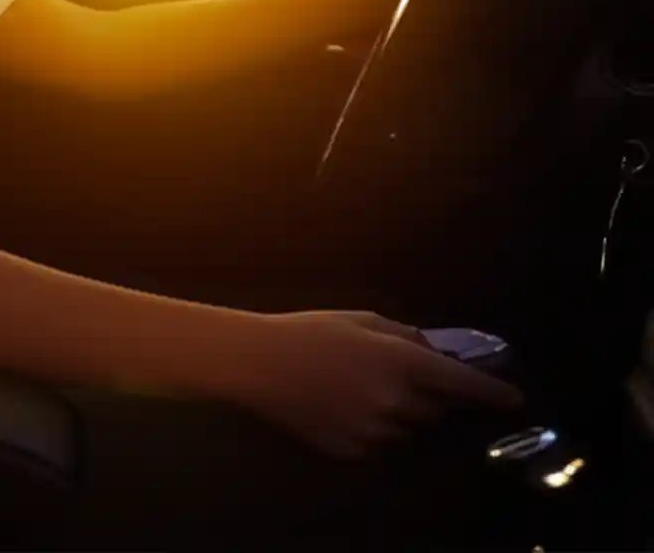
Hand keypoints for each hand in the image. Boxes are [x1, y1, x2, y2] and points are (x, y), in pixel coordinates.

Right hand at [234, 311, 521, 458]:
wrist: (258, 365)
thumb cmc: (310, 332)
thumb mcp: (363, 320)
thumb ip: (407, 337)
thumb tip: (438, 354)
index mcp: (402, 363)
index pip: (464, 385)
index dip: (493, 393)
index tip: (515, 400)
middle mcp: (396, 402)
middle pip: (438, 410)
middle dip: (433, 397)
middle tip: (403, 379)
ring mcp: (374, 432)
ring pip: (408, 430)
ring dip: (402, 415)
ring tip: (363, 391)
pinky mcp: (351, 452)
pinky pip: (378, 444)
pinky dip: (372, 430)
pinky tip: (342, 408)